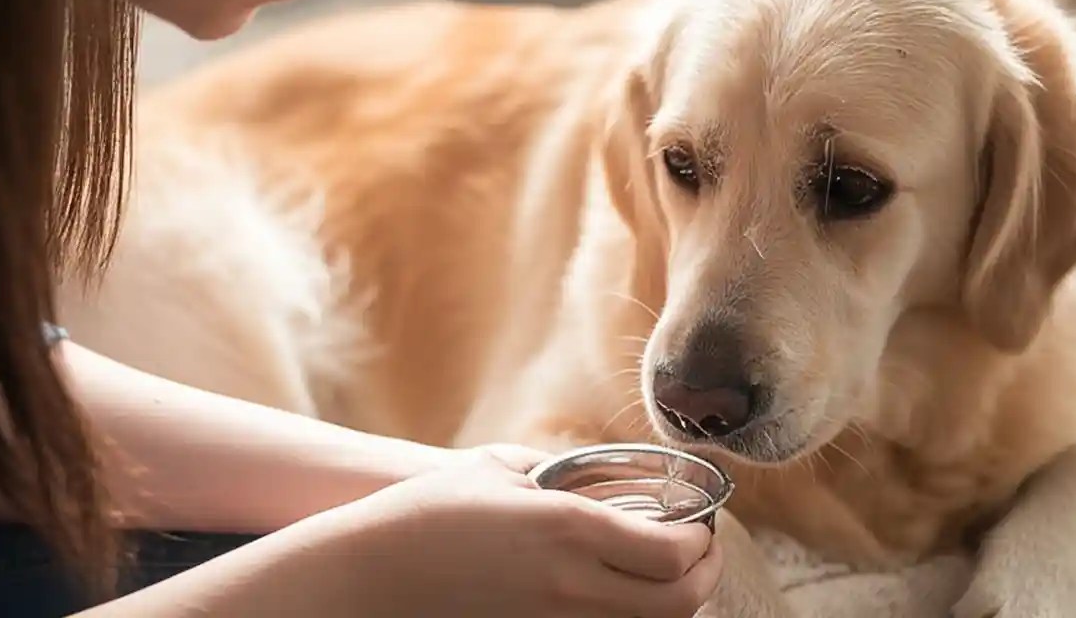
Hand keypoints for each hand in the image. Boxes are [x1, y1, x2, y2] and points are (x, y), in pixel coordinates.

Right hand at [338, 447, 722, 616]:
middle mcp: (572, 585)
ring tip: (668, 579)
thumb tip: (599, 484)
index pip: (673, 553)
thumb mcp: (499, 471)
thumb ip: (558, 477)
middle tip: (703, 555)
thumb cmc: (428, 512)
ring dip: (673, 605)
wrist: (371, 574)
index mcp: (568, 529)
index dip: (702, 543)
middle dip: (704, 578)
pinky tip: (622, 599)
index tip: (701, 527)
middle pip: (678, 603)